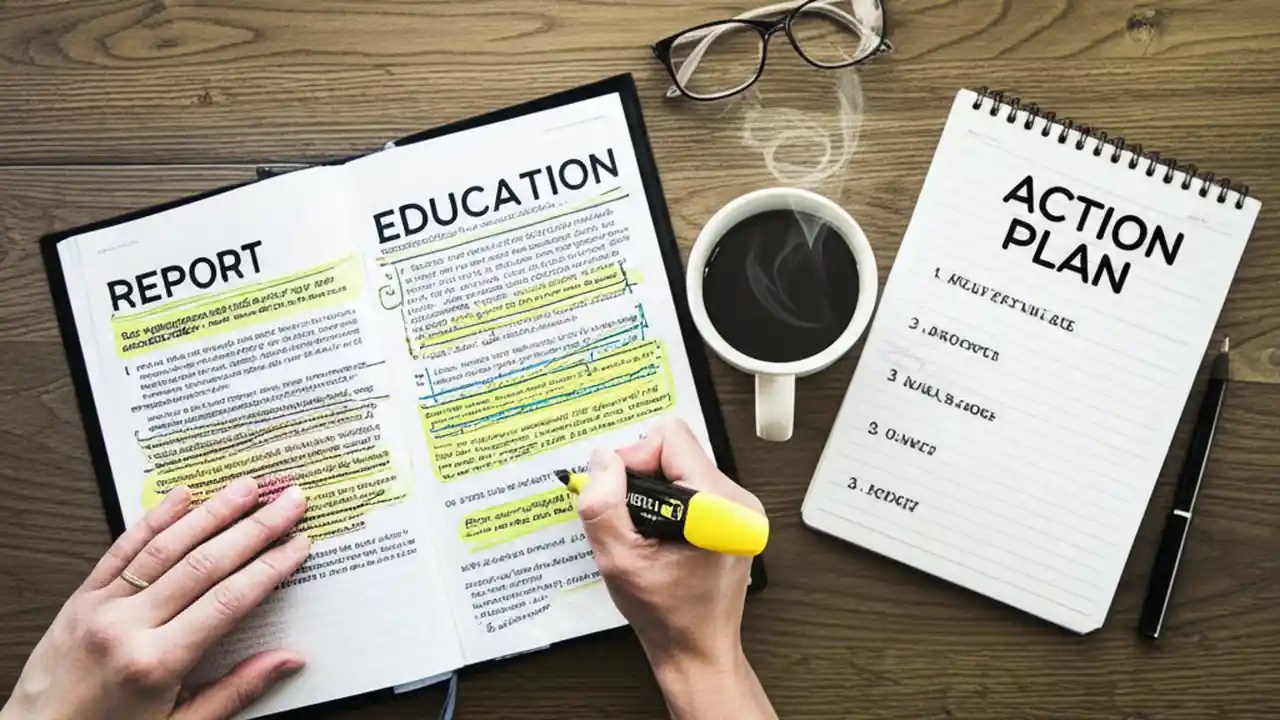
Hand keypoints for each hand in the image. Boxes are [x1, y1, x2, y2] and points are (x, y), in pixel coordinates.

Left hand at [1, 478, 311, 719]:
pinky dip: (153, 519)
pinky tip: (181, 495)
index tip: (299, 544)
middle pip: (205, 564)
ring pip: (166, 547)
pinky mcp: (80, 598)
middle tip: (289, 502)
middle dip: (254, 529)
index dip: (270, 568)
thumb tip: (289, 659)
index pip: (229, 601)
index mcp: (156, 663)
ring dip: (211, 512)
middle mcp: (128, 627)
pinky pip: (121, 550)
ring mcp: (101, 607)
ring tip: (246, 487)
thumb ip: (235, 691)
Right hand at [577, 418, 775, 719]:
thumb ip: (605, 504)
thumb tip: (603, 459)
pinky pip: (694, 486)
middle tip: (630, 520)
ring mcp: (741, 509)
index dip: (634, 459)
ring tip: (646, 532)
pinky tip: (661, 534)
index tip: (620, 498)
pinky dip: (671, 502)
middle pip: (677, 450)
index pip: (671, 437)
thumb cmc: (664, 614)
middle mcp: (738, 501)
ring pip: (684, 466)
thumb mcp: (619, 560)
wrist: (697, 651)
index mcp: (717, 506)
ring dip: (656, 492)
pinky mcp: (736, 518)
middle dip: (643, 478)